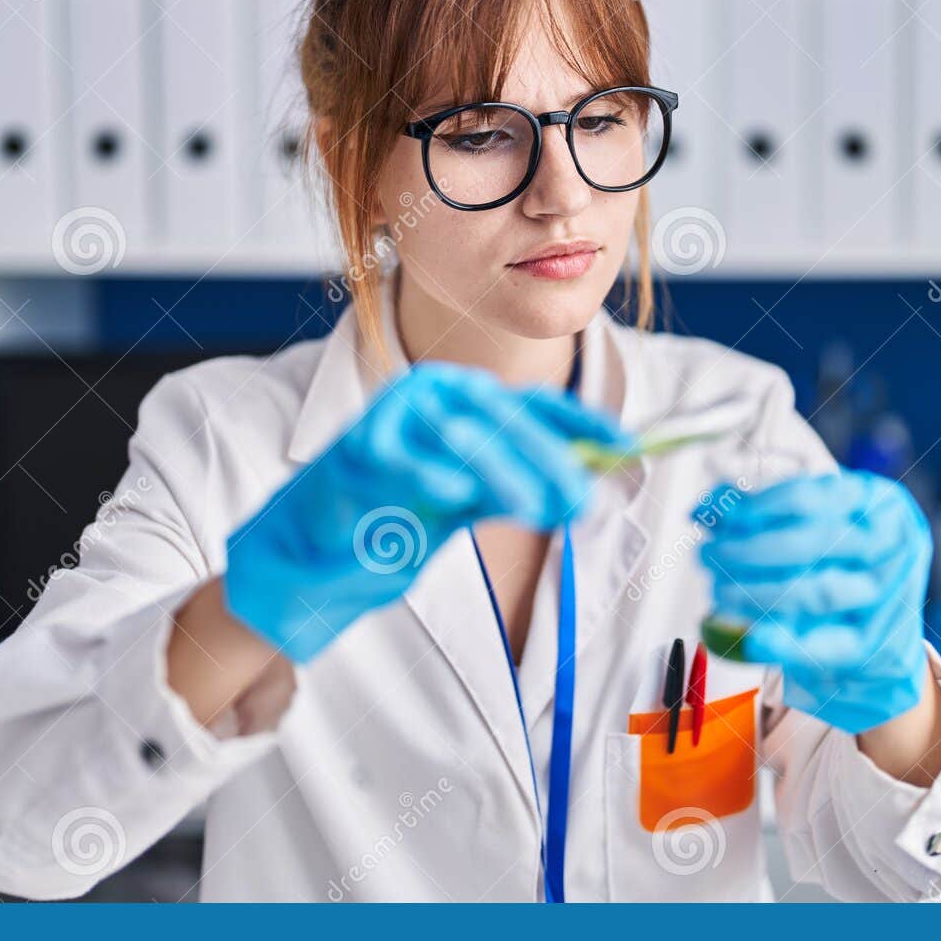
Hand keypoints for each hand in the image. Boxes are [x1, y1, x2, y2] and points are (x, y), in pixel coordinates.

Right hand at [224, 361, 629, 661]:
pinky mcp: (358, 453)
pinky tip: (458, 495)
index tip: (623, 449)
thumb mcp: (471, 497)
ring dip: (508, 473)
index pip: (534, 405)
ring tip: (545, 506)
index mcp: (463, 398)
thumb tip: (583, 487)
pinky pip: (405, 463)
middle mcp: (432, 395)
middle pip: (504, 419)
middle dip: (551, 459)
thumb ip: (518, 485)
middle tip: (584, 496)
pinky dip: (432, 477)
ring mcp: (393, 419)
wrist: (317, 545)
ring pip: (463, 439)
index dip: (581, 425)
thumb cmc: (399, 512)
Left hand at [695, 469, 932, 734]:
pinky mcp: (877, 644)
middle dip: (750, 550)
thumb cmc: (839, 564)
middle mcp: (894, 546)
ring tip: (719, 590)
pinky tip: (750, 636)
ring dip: (758, 592)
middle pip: (814, 543)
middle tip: (708, 555)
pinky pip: (825, 644)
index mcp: (880, 503)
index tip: (721, 519)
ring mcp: (890, 596)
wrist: (879, 628)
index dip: (758, 508)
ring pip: (819, 592)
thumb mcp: (811, 525)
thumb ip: (760, 511)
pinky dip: (783, 642)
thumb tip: (703, 509)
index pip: (810, 497)